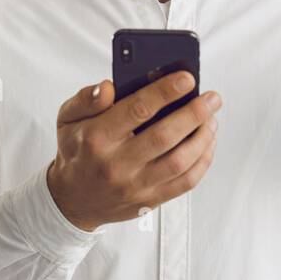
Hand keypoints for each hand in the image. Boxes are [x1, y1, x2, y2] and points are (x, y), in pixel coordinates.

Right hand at [46, 72, 222, 230]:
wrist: (73, 200)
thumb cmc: (77, 151)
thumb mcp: (68, 119)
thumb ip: (86, 99)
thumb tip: (109, 86)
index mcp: (97, 138)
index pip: (136, 110)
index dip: (165, 92)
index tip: (187, 78)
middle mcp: (116, 164)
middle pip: (164, 136)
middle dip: (194, 113)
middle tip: (212, 98)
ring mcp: (135, 186)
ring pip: (180, 161)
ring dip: (202, 137)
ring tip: (211, 118)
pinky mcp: (149, 201)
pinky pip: (185, 183)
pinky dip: (202, 161)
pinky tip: (207, 142)